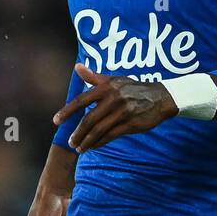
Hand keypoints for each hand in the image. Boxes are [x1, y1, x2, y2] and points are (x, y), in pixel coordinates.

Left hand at [53, 64, 177, 152]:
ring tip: (79, 148)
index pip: (82, 100)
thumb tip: (77, 67)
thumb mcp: (115, 80)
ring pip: (99, 130)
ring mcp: (122, 112)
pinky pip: (111, 136)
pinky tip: (93, 146)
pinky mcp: (130, 124)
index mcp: (106, 87)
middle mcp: (113, 99)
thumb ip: (95, 77)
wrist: (160, 97)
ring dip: (87, 141)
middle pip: (89, 119)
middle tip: (70, 142)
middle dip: (77, 133)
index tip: (56, 121)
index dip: (67, 111)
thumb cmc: (134, 88)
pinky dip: (100, 143)